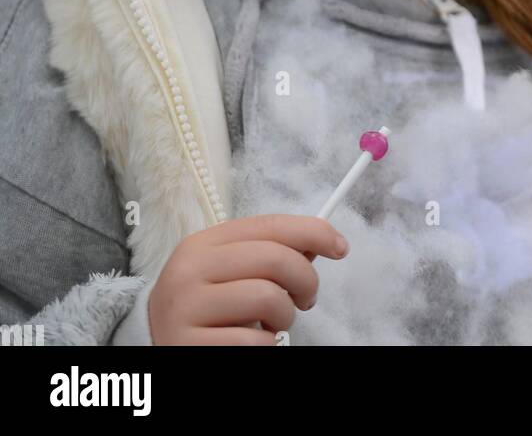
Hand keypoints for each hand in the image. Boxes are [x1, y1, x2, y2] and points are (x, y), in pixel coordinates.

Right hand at [148, 214, 349, 344]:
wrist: (152, 338)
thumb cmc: (203, 301)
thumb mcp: (226, 268)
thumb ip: (265, 252)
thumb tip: (318, 242)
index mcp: (204, 243)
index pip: (269, 225)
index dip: (312, 231)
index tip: (340, 246)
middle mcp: (192, 269)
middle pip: (275, 259)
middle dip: (306, 279)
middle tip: (306, 298)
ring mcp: (187, 308)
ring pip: (268, 298)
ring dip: (285, 315)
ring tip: (274, 322)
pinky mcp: (189, 345)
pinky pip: (253, 341)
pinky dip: (265, 344)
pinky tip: (251, 341)